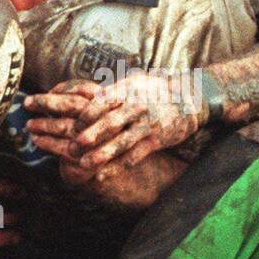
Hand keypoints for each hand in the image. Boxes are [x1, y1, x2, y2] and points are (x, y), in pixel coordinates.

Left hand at [25, 71, 206, 171]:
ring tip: (84, 165)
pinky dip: (117, 166)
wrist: (188, 98)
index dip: (83, 115)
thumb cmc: (154, 90)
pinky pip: (134, 156)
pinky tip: (102, 175)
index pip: (100, 103)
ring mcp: (145, 125)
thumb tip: (81, 94)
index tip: (69, 126)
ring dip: (101, 155)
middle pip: (108, 123)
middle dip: (88, 136)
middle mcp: (135, 107)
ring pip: (121, 142)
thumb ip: (109, 90)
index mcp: (125, 91)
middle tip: (70, 147)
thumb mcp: (132, 82)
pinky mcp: (155, 140)